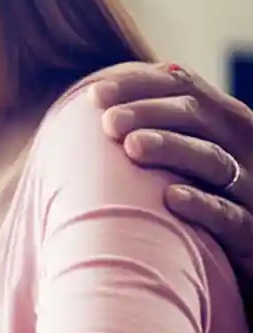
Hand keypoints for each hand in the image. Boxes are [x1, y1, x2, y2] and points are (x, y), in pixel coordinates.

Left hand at [97, 61, 252, 281]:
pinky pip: (228, 214)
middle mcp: (241, 144)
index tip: (94, 95)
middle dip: (149, 113)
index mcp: (224, 118)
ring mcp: (250, 185)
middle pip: (196, 115)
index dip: (139, 85)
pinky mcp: (251, 229)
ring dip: (171, 148)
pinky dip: (201, 204)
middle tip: (109, 122)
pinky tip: (171, 197)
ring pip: (211, 159)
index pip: (182, 86)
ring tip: (132, 146)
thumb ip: (156, 123)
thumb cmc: (204, 193)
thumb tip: (95, 98)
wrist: (244, 247)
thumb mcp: (188, 153)